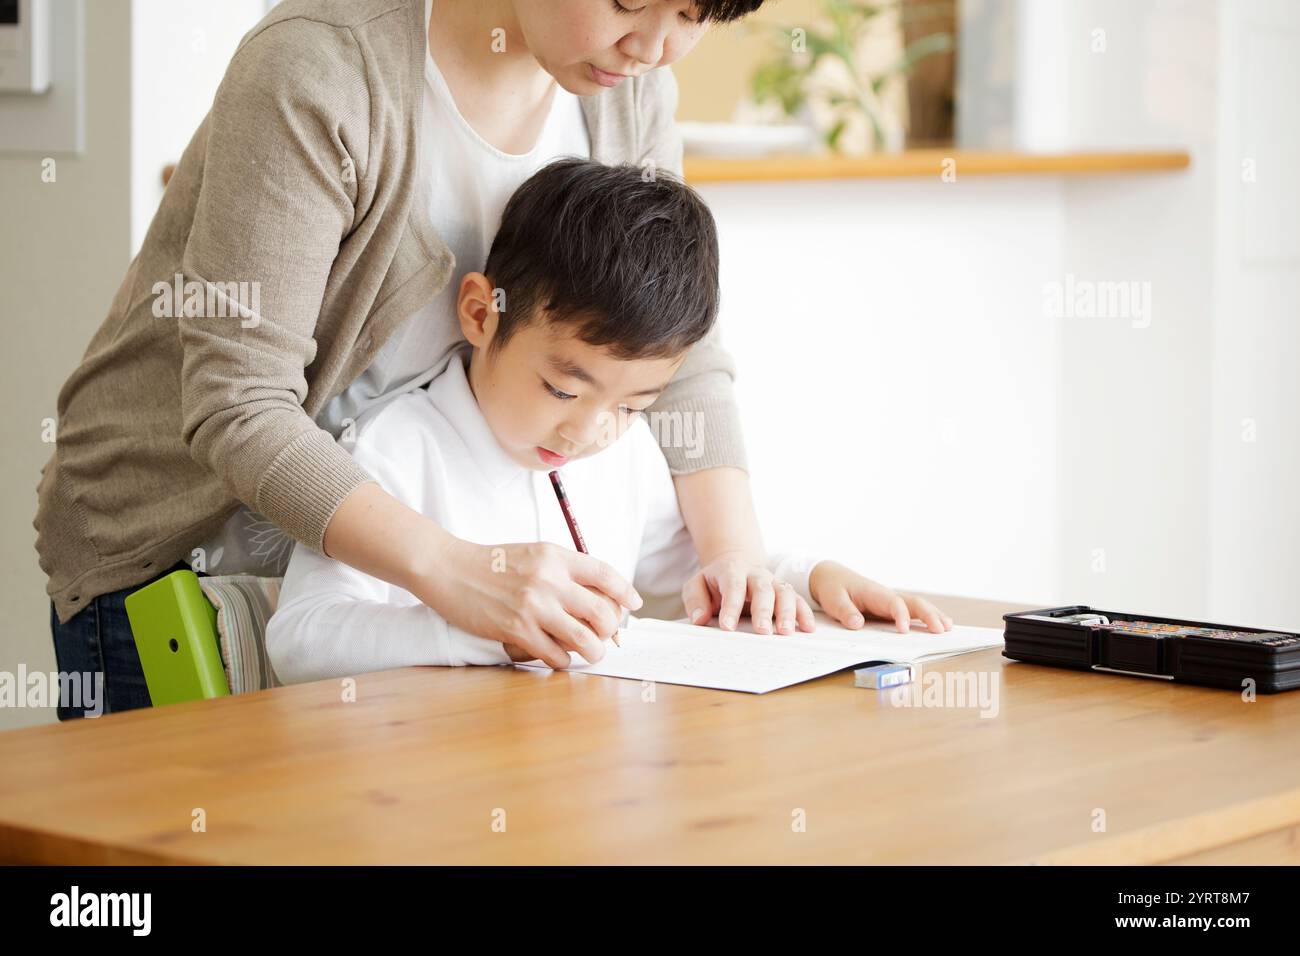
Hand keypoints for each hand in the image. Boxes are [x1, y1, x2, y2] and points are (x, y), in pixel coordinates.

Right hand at [411, 538, 641, 668]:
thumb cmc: (493, 564)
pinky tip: (559, 655)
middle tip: (605, 635)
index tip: (634, 605)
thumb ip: (564, 571)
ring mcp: (534, 606)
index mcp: (555, 556)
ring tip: (591, 653)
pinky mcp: (517, 630)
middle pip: (602, 612)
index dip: (625, 592)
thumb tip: (598, 598)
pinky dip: (563, 660)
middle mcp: (549, 580)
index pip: (604, 574)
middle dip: (611, 630)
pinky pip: (556, 655)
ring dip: (594, 652)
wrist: (450, 569)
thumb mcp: (534, 554)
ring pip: (585, 640)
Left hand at [681, 550, 816, 635]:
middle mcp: (756, 575)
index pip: (733, 587)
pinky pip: (798, 600)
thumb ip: (695, 600)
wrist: (734, 562)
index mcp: (732, 570)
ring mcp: (772, 582)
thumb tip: (699, 619)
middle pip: (762, 588)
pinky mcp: (784, 592)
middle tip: (762, 631)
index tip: (727, 627)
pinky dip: (804, 613)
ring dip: (787, 612)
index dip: (731, 607)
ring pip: (784, 592)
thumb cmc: (715, 580)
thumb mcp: (696, 585)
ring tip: (785, 632)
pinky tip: (808, 628)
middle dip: (763, 610)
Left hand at [809, 561, 952, 632]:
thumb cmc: (833, 588)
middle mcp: (887, 595)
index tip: (904, 630)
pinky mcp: (891, 608)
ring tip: (948, 627)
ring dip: (933, 615)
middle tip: (941, 629)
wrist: (832, 577)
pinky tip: (939, 625)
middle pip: (913, 602)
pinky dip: (927, 617)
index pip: (893, 603)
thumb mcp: (833, 599)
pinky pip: (912, 611)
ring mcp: (891, 601)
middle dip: (928, 615)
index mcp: (874, 592)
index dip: (901, 616)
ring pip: (917, 605)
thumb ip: (845, 611)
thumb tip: (857, 624)